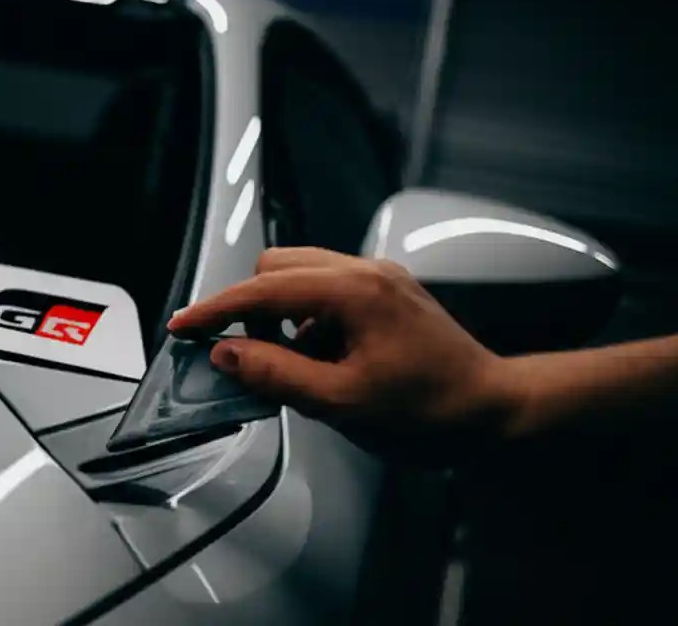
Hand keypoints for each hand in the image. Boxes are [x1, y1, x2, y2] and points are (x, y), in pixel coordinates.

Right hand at [167, 247, 516, 463]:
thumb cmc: (432, 410)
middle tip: (243, 355)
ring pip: (301, 277)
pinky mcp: (387, 295)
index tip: (182, 326)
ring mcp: (379, 280)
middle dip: (250, 308)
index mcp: (354, 291)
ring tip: (293, 366)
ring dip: (281, 316)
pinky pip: (327, 293)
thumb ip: (276, 373)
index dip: (215, 310)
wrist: (495, 410)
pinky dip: (309, 321)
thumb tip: (227, 354)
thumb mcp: (342, 403)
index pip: (263, 290)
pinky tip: (323, 362)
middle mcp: (366, 272)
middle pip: (277, 268)